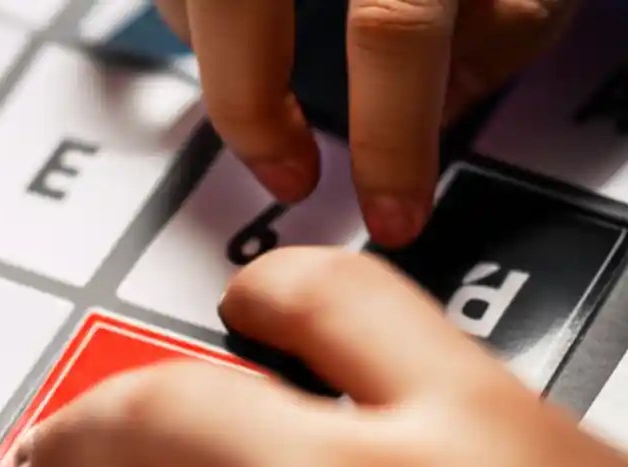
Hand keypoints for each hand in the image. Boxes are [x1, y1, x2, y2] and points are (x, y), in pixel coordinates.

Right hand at [155, 0, 578, 246]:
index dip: (391, 136)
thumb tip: (445, 107)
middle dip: (253, 109)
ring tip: (264, 91)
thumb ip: (510, 21)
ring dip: (218, 53)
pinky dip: (193, 10)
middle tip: (290, 172)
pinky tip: (235, 30)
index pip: (392, 24)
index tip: (393, 210)